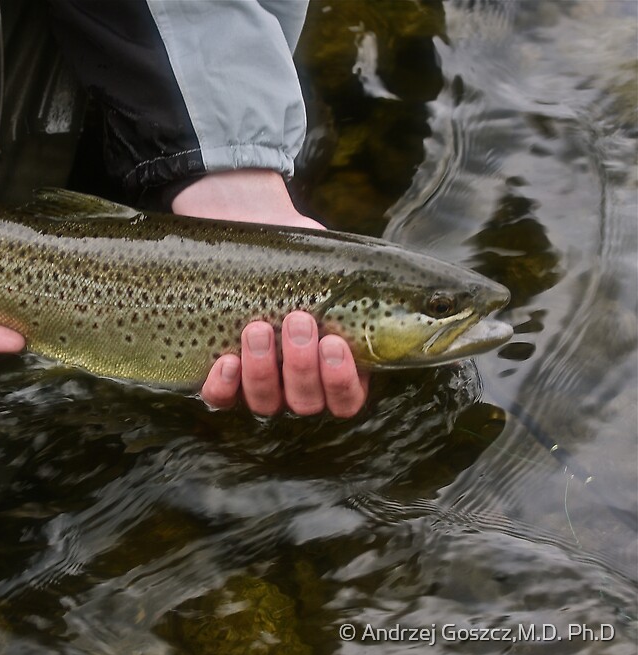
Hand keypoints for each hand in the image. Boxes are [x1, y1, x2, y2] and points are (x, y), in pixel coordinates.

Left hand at [173, 169, 369, 416]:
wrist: (252, 226)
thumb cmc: (307, 254)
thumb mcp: (350, 267)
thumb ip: (390, 288)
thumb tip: (458, 296)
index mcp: (336, 370)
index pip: (346, 402)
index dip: (341, 382)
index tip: (334, 341)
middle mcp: (299, 385)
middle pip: (306, 403)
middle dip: (302, 366)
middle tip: (297, 320)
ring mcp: (259, 382)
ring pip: (265, 403)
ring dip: (263, 369)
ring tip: (258, 328)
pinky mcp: (221, 371)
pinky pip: (221, 399)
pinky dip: (225, 385)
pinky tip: (227, 359)